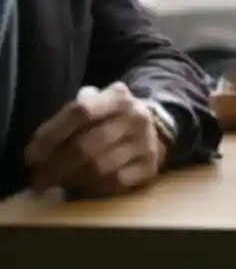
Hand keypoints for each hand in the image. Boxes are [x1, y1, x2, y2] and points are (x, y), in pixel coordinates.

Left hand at [24, 83, 166, 196]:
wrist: (154, 129)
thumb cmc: (110, 119)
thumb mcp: (95, 104)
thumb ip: (68, 117)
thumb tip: (38, 146)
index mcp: (118, 96)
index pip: (80, 112)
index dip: (51, 135)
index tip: (30, 157)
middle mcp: (136, 117)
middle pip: (87, 145)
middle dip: (55, 167)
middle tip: (37, 180)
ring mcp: (146, 143)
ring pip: (99, 167)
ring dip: (70, 180)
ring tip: (55, 184)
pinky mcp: (150, 167)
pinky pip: (114, 182)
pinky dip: (92, 189)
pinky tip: (79, 189)